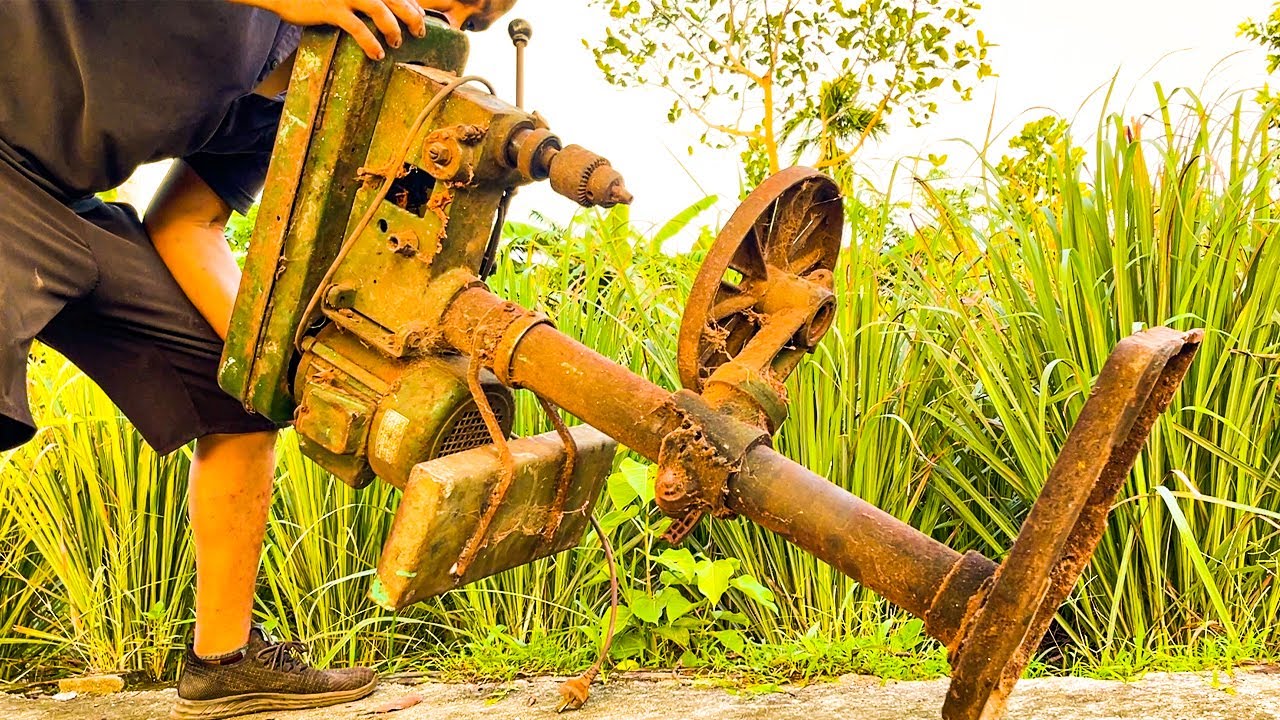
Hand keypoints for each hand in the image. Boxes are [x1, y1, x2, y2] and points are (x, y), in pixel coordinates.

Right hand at [242, 0, 427, 59]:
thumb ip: (363, 0)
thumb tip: (386, 11)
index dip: (412, 4)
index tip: (420, 18)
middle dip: (412, 16)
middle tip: (419, 33)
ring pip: (380, 10)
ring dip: (393, 28)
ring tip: (396, 43)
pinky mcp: (331, 8)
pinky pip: (358, 27)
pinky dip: (371, 42)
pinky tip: (377, 54)